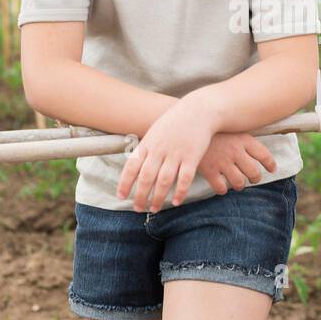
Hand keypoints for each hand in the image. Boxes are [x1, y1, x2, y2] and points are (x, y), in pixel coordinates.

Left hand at [116, 95, 217, 211]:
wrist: (199, 110)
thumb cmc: (175, 122)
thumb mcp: (155, 131)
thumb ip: (146, 148)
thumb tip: (134, 166)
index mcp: (148, 143)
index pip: (132, 166)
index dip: (125, 183)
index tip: (121, 196)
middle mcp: (160, 150)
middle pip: (146, 178)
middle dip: (140, 196)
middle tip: (138, 209)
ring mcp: (177, 154)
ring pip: (164, 181)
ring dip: (158, 198)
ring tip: (154, 209)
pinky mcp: (193, 157)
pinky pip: (185, 179)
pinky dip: (180, 192)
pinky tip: (176, 202)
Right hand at [197, 132, 276, 194]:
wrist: (187, 125)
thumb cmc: (211, 128)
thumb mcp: (230, 129)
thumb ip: (243, 140)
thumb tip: (256, 152)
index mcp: (243, 139)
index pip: (264, 155)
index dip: (270, 164)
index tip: (272, 169)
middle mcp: (235, 151)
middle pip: (254, 173)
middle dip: (255, 178)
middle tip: (252, 178)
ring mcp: (222, 161)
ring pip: (239, 182)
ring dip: (239, 185)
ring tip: (237, 183)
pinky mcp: (209, 170)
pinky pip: (221, 188)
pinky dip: (222, 189)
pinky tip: (221, 185)